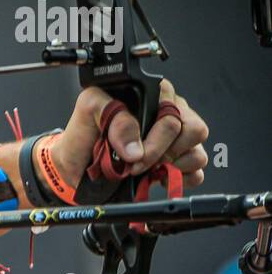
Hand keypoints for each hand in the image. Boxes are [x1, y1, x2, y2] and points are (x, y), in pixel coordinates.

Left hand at [50, 78, 209, 193]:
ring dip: (172, 165)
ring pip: (198, 152)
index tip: (134, 153)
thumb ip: (111, 113)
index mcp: (153, 94)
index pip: (174, 109)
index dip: (157, 135)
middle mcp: (169, 113)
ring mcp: (177, 139)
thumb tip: (135, 146)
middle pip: (193, 130)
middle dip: (161, 152)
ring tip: (146, 168)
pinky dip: (181, 179)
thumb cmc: (83, 133)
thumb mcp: (88, 110)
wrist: (75, 164)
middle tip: (136, 163)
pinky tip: (159, 176)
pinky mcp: (178, 163)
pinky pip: (198, 172)